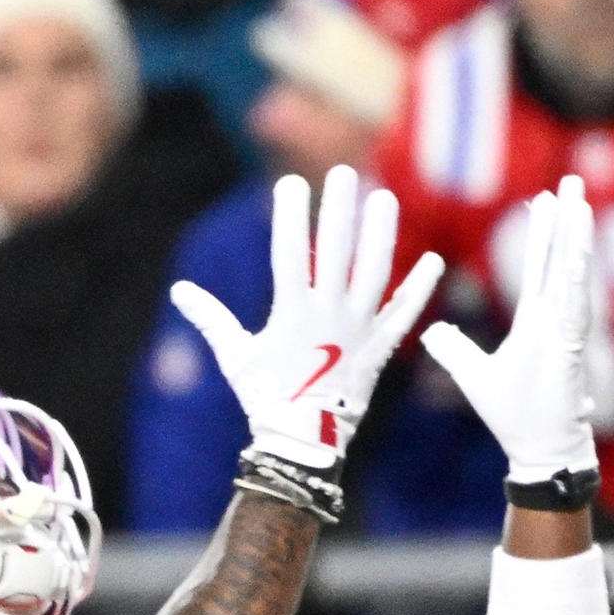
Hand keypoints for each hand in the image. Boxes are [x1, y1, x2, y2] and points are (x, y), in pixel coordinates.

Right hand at [168, 165, 446, 480]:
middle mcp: (330, 314)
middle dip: (340, 209)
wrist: (303, 441)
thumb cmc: (265, 398)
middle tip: (345, 173)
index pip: (291, 252)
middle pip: (338, 251)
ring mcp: (359, 329)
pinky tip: (434, 261)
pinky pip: (403, 313)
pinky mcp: (380, 348)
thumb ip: (212, 319)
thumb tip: (179, 290)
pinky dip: (419, 289)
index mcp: (292, 313)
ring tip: (386, 198)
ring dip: (382, 234)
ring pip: (375, 272)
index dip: (290, 216)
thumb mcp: (235, 357)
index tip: (291, 182)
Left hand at [418, 176, 602, 510]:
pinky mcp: (570, 349)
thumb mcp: (471, 373)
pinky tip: (578, 253)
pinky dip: (577, 280)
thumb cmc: (513, 413)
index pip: (540, 265)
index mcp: (537, 319)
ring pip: (573, 274)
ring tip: (579, 203)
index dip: (543, 232)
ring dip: (577, 239)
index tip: (544, 199)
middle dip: (566, 219)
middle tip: (571, 180)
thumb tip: (431, 330)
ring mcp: (567, 330)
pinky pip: (575, 307)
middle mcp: (556, 318)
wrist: (536, 447)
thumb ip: (452, 348)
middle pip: (561, 257)